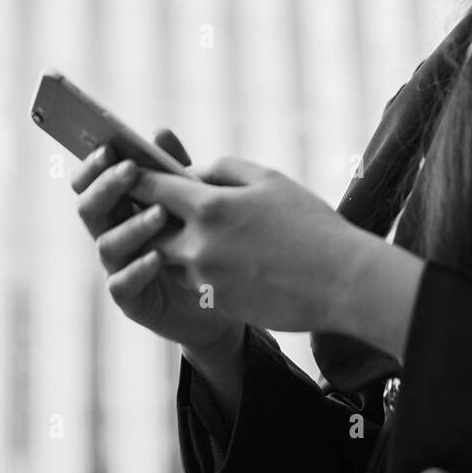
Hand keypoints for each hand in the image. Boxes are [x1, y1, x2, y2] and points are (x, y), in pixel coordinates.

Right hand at [71, 129, 245, 357]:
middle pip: (89, 208)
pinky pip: (122, 283)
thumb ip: (173, 169)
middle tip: (130, 170)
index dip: (92, 165)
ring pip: (107, 244)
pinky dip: (138, 268)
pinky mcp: (131, 299)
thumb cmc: (199, 238)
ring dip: (131, 225)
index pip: (90, 182)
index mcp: (119, 206)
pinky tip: (158, 256)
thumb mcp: (190, 198)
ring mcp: (117, 267)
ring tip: (160, 213)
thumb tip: (159, 132)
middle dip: (106, 186)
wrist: (222, 293)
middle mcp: (111, 234)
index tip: (107, 147)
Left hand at [128, 157, 366, 334]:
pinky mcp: (215, 302)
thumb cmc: (310, 223)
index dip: (137, 178)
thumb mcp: (269, 180)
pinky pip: (191, 282)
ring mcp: (204, 278)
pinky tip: (228, 261)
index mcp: (210, 206)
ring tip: (202, 234)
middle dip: (150, 217)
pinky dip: (199, 269)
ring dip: (176, 245)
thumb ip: (223, 170)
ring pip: (167, 258)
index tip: (130, 172)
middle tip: (157, 206)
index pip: (151, 188)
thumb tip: (192, 173)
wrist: (341, 281)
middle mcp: (198, 244)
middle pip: (148, 228)